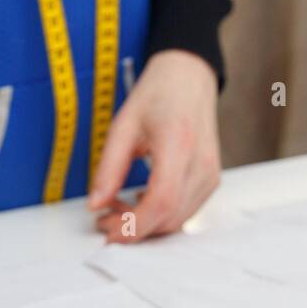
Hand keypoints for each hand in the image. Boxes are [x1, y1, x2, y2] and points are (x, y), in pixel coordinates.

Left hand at [88, 49, 221, 241]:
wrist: (189, 79)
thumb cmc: (159, 95)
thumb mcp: (123, 126)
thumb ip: (108, 168)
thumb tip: (95, 204)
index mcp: (179, 144)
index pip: (162, 200)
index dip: (133, 224)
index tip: (108, 228)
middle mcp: (201, 163)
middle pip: (168, 217)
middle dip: (133, 228)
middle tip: (104, 218)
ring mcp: (210, 174)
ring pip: (177, 220)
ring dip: (145, 224)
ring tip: (118, 205)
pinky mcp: (211, 181)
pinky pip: (184, 212)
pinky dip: (159, 216)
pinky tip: (140, 199)